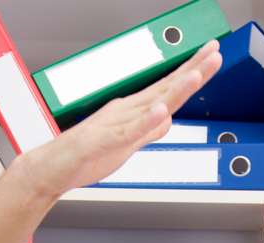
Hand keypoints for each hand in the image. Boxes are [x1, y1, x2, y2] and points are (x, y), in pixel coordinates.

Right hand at [13, 42, 221, 198]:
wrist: (50, 168)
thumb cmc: (82, 156)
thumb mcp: (125, 145)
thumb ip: (147, 132)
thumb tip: (167, 120)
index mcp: (131, 110)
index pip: (167, 88)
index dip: (191, 72)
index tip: (210, 56)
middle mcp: (125, 111)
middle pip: (164, 89)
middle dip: (191, 71)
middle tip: (213, 52)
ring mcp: (114, 124)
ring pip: (150, 105)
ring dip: (174, 90)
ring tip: (195, 76)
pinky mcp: (103, 141)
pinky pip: (128, 131)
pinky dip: (144, 121)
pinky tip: (159, 112)